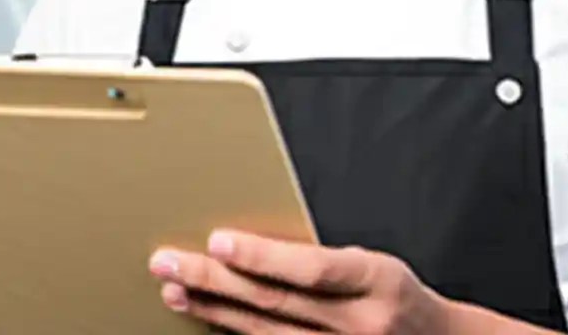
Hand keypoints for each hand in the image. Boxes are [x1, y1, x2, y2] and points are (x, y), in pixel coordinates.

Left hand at [148, 229, 453, 333]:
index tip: (218, 242)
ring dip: (214, 310)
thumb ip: (324, 262)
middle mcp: (360, 324)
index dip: (263, 257)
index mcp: (377, 282)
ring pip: (265, 333)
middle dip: (214, 281)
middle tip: (168, 263)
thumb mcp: (375, 265)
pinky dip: (235, 334)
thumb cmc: (399, 296)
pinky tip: (208, 320)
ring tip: (174, 290)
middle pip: (275, 302)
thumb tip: (255, 249)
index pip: (311, 269)